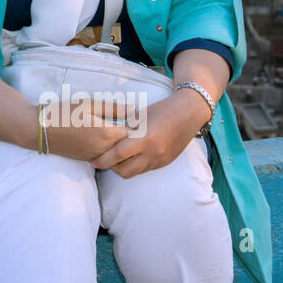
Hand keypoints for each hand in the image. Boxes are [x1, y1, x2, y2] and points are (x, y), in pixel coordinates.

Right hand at [39, 96, 130, 161]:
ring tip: (117, 128)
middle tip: (130, 121)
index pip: (134, 132)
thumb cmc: (63, 113)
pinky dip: (111, 149)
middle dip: (132, 134)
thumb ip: (113, 108)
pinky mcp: (88, 160)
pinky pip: (107, 157)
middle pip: (128, 145)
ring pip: (118, 153)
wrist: (40, 130)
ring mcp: (96, 157)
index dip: (136, 123)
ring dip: (121, 143)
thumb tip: (134, 109)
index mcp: (106, 133)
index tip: (136, 116)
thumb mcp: (88, 104)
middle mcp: (104, 149)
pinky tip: (104, 137)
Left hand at [88, 88, 208, 177]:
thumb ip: (124, 127)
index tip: (93, 161)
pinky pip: (145, 170)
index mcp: (145, 138)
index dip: (103, 160)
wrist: (189, 113)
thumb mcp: (140, 115)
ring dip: (123, 168)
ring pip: (135, 173)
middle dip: (112, 167)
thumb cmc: (162, 110)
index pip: (118, 154)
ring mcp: (160, 160)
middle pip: (124, 170)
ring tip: (116, 159)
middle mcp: (153, 153)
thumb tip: (105, 135)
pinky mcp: (165, 163)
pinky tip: (132, 156)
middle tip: (103, 160)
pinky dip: (135, 166)